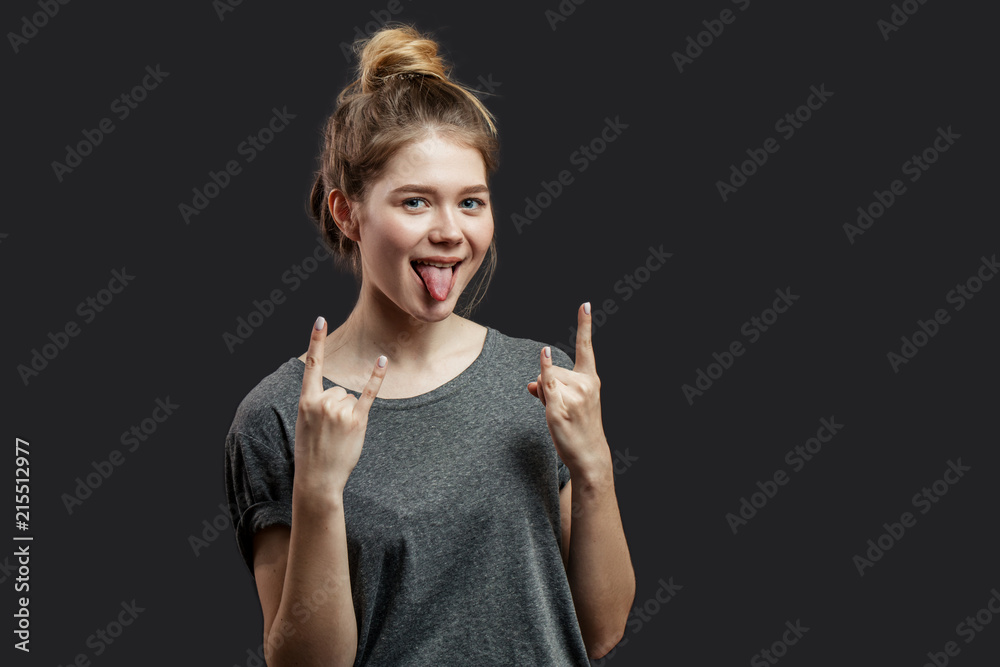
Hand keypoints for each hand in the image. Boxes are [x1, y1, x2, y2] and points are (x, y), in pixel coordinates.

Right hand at [295, 316, 385, 496]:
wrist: (317, 479)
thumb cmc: (311, 452)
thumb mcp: (305, 424)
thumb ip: (318, 404)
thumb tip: (341, 393)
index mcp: (306, 401)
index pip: (312, 365)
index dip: (316, 341)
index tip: (320, 319)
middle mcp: (323, 402)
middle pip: (338, 389)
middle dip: (336, 408)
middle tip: (328, 432)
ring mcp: (341, 411)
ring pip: (350, 398)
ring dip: (348, 415)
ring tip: (338, 435)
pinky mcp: (358, 420)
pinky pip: (369, 393)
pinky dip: (377, 377)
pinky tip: (382, 360)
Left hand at [527, 303, 609, 472]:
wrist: (588, 454)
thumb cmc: (579, 428)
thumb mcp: (569, 403)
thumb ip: (551, 388)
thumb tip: (531, 384)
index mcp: (590, 379)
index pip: (586, 348)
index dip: (584, 325)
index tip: (585, 305)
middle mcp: (585, 384)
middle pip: (553, 369)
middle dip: (549, 385)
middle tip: (563, 407)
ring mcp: (573, 395)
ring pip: (544, 379)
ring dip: (543, 394)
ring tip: (560, 414)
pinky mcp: (560, 407)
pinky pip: (545, 384)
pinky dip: (543, 372)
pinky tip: (543, 361)